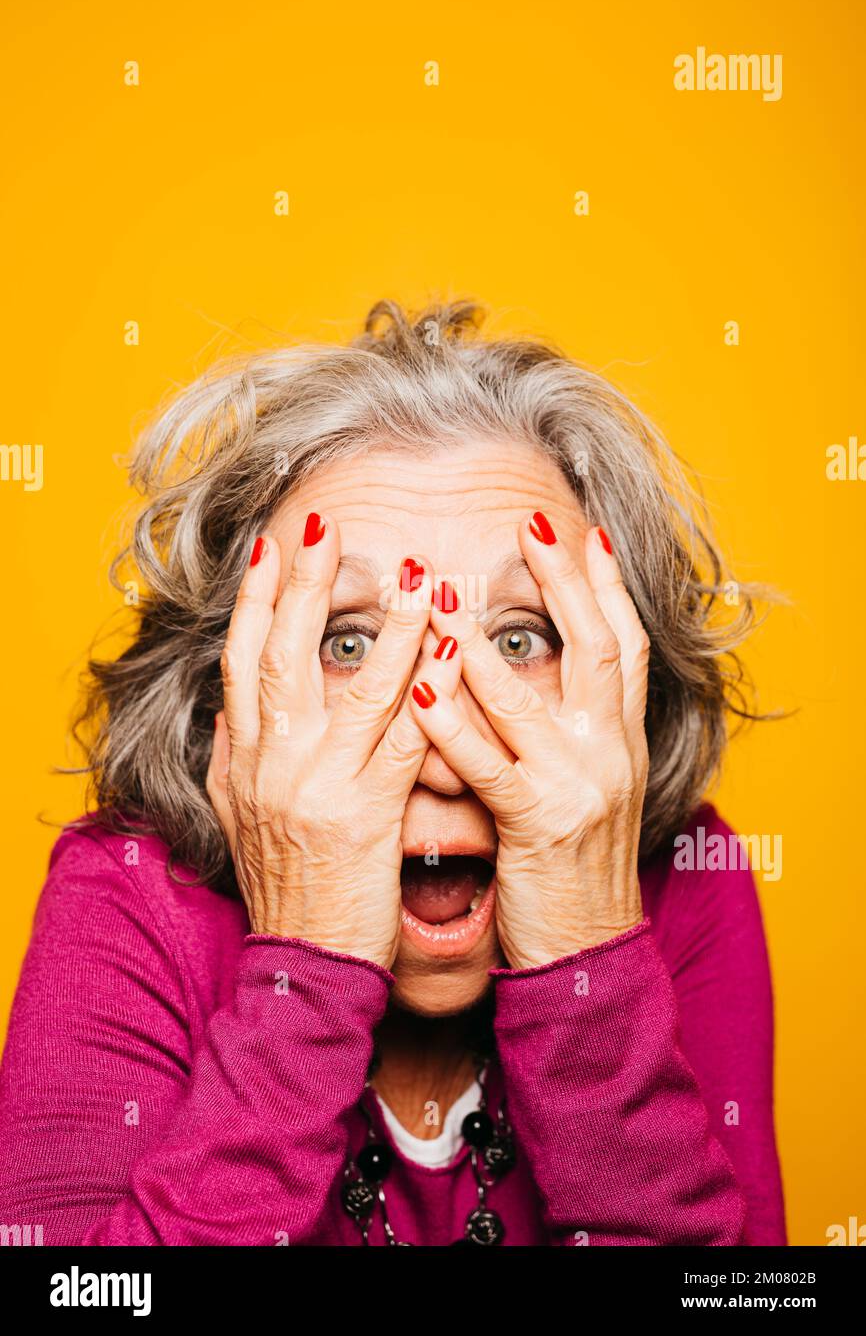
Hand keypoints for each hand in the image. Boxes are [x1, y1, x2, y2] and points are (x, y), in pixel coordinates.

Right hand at [206, 519, 461, 969]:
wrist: (301, 967)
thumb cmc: (284, 889)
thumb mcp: (239, 818)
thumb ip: (234, 757)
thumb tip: (232, 707)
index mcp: (240, 760)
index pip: (239, 661)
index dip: (253, 599)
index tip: (270, 545)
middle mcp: (269, 764)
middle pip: (282, 654)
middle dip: (303, 584)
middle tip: (324, 525)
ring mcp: (315, 788)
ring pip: (354, 687)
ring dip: (389, 625)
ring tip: (417, 574)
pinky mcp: (364, 815)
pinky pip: (403, 739)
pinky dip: (429, 692)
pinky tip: (454, 655)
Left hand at [408, 516, 649, 968]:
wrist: (588, 956)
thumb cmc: (570, 871)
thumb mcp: (579, 791)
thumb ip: (556, 733)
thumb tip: (518, 674)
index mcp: (619, 741)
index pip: (625, 646)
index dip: (606, 587)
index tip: (586, 533)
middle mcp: (609, 753)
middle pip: (597, 648)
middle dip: (567, 582)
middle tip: (534, 525)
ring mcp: (579, 787)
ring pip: (533, 700)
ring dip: (486, 642)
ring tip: (447, 593)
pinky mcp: (540, 825)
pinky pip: (492, 765)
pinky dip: (455, 721)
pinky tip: (422, 686)